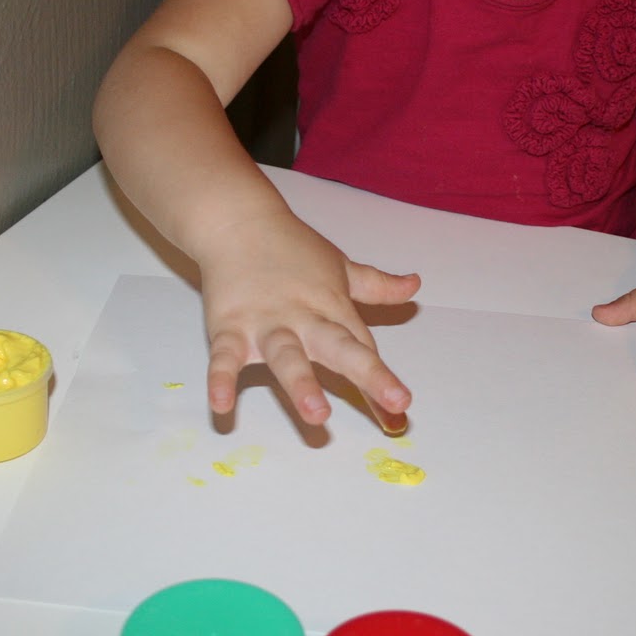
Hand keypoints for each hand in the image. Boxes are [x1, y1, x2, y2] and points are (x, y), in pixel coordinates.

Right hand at [195, 210, 418, 430]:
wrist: (238, 220)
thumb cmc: (291, 248)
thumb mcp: (340, 267)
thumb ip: (377, 285)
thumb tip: (415, 287)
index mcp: (334, 308)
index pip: (364, 350)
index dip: (383, 382)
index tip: (400, 413)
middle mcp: (305, 319)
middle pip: (341, 349)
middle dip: (369, 375)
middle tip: (395, 404)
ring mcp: (266, 324)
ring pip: (287, 356)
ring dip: (302, 384)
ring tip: (317, 415)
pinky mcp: (229, 326)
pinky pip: (224, 356)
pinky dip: (221, 378)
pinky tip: (220, 405)